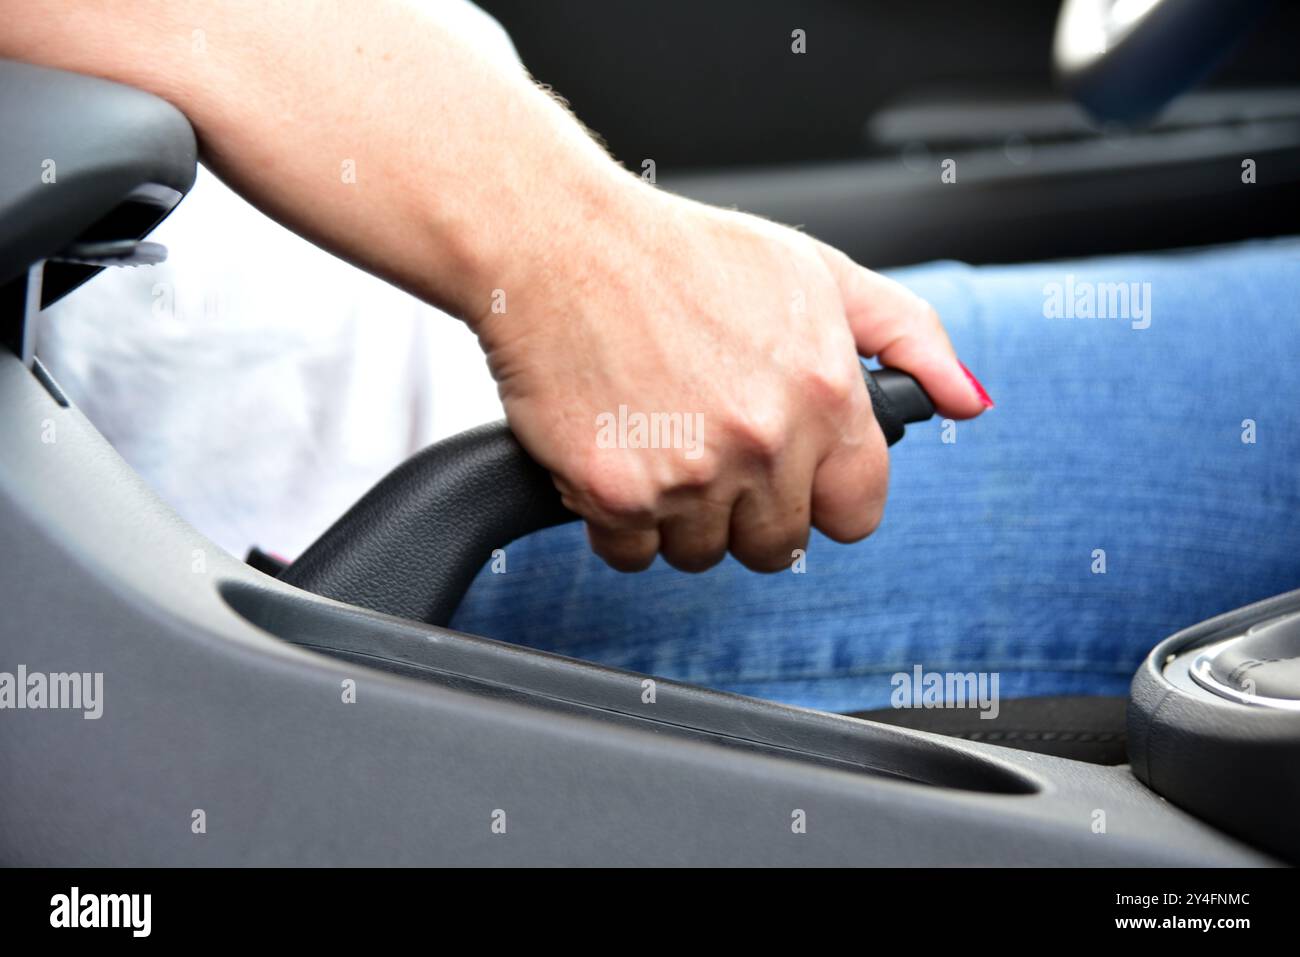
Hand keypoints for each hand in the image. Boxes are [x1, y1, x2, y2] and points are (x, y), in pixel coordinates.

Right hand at [474, 182, 992, 572]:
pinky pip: (631, 553)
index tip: (790, 475)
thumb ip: (906, 336)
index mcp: (824, 391)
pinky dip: (619, 520)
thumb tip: (967, 402)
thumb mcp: (814, 273)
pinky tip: (618, 454)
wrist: (558, 243)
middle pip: (777, 547)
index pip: (856, 511)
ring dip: (680, 516)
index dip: (820, 496)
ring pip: (701, 554)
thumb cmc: (680, 254)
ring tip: (659, 440)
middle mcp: (765, 439)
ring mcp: (690, 471)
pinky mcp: (616, 491)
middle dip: (746, 511)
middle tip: (710, 448)